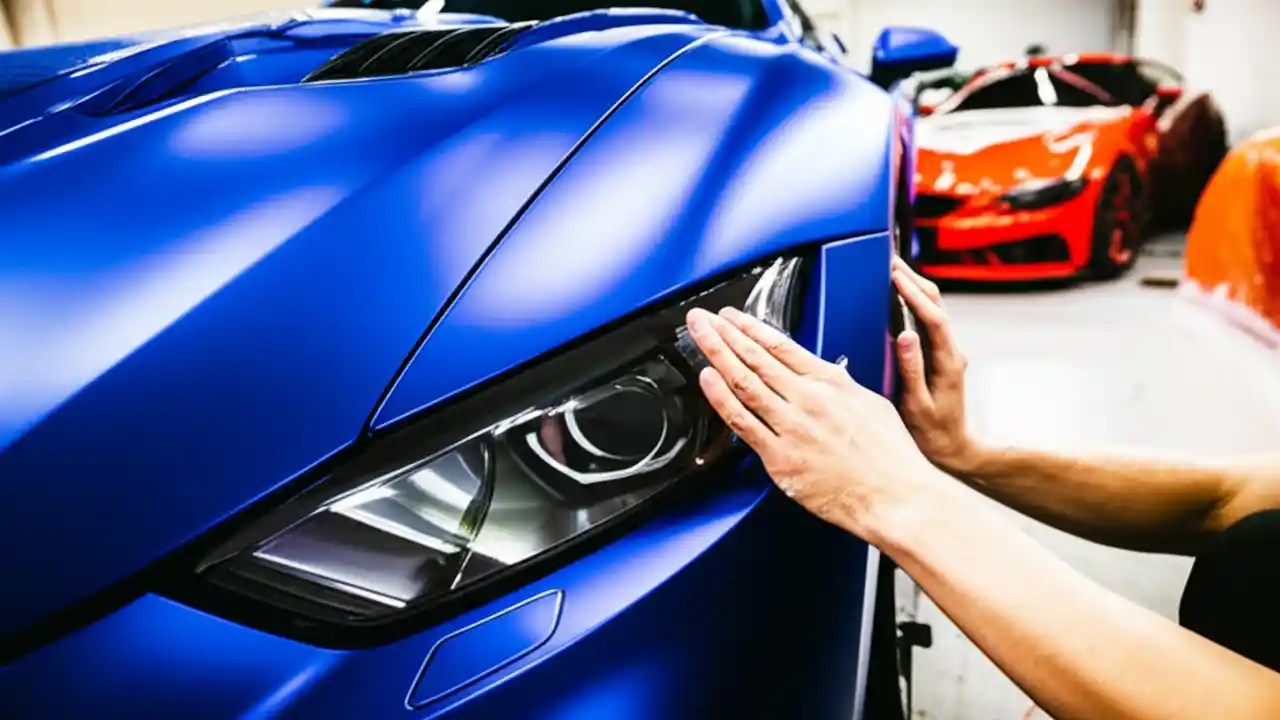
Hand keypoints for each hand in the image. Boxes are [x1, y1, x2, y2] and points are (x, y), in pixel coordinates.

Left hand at [684, 306, 948, 542]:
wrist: (898, 497)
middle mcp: (809, 400)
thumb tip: (828, 373)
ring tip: (700, 335)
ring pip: (744, 381)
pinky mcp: (780, 458)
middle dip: (725, 332)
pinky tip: (707, 379)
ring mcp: (792, 427)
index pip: (781, 345)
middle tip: (703, 316)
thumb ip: (842, 387)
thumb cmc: (891, 459)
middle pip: (756, 357)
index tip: (733, 316)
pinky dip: (721, 397)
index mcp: (831, 383)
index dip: (751, 327)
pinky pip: (742, 422)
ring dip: (717, 353)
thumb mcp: (872, 404)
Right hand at [891, 257, 983, 474]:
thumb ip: (911, 369)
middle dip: (914, 280)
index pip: (932, 317)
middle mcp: (951, 351)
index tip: (894, 275)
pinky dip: (914, 302)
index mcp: (947, 361)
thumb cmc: (932, 433)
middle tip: (889, 261)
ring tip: (892, 270)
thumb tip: (904, 334)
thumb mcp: (917, 405)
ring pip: (934, 309)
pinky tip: (899, 297)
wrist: (953, 450)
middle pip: (937, 304)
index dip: (913, 293)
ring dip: (915, 287)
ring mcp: (947, 352)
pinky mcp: (940, 355)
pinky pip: (929, 320)